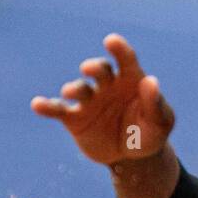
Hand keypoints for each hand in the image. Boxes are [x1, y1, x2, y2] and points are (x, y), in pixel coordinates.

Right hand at [30, 34, 174, 166]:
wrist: (131, 158)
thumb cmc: (149, 134)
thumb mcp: (160, 123)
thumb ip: (156, 103)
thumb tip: (151, 81)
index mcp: (131, 80)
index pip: (126, 60)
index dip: (119, 49)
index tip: (111, 40)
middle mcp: (108, 86)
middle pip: (100, 70)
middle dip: (94, 67)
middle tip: (90, 69)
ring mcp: (90, 101)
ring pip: (78, 88)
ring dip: (74, 88)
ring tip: (72, 92)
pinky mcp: (74, 118)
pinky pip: (58, 109)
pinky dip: (47, 106)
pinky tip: (38, 104)